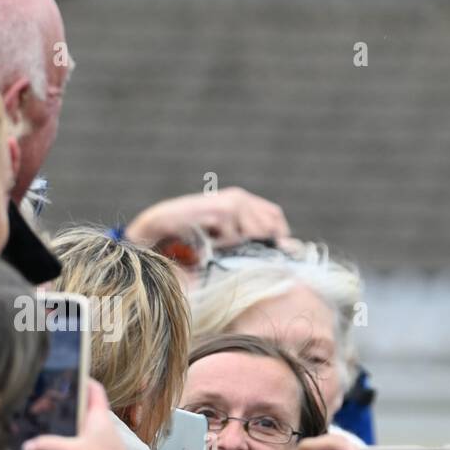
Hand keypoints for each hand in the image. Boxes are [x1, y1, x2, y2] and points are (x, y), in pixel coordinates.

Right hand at [24, 381, 142, 449]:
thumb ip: (47, 447)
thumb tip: (28, 447)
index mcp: (99, 419)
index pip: (94, 391)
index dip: (81, 381)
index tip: (63, 378)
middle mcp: (95, 434)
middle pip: (72, 419)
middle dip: (52, 420)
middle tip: (33, 417)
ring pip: (64, 447)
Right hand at [124, 187, 290, 255]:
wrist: (160, 227)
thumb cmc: (193, 237)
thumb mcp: (226, 238)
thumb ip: (252, 240)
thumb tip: (289, 248)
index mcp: (243, 200)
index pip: (274, 216)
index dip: (277, 235)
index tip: (269, 252)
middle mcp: (239, 197)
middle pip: (267, 226)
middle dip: (256, 244)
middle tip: (230, 250)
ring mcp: (231, 202)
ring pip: (254, 234)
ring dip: (236, 246)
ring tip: (215, 244)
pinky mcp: (222, 210)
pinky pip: (235, 238)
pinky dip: (222, 246)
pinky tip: (207, 242)